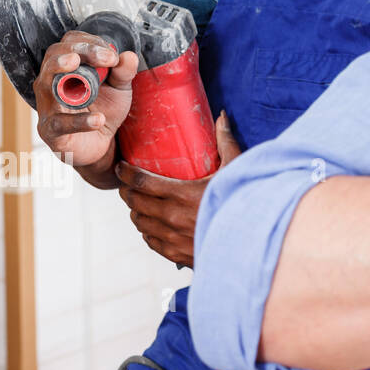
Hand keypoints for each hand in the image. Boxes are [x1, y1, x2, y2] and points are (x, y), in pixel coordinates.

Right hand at [33, 30, 139, 188]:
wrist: (101, 143)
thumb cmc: (103, 109)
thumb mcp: (119, 89)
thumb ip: (124, 73)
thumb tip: (128, 56)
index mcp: (68, 68)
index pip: (69, 44)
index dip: (88, 43)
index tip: (111, 54)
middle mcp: (52, 83)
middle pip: (53, 57)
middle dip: (78, 51)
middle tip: (104, 57)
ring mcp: (48, 106)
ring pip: (46, 85)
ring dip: (62, 73)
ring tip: (76, 66)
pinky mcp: (51, 131)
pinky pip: (60, 123)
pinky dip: (79, 121)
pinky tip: (98, 118)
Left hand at [116, 111, 241, 266]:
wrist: (249, 241)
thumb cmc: (244, 200)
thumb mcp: (236, 169)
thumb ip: (226, 142)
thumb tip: (221, 116)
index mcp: (183, 194)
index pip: (141, 182)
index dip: (125, 173)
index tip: (120, 166)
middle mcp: (172, 217)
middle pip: (135, 202)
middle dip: (126, 190)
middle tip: (127, 182)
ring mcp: (172, 237)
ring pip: (139, 222)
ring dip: (135, 210)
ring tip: (138, 201)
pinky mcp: (175, 253)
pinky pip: (150, 240)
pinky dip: (147, 230)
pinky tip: (152, 224)